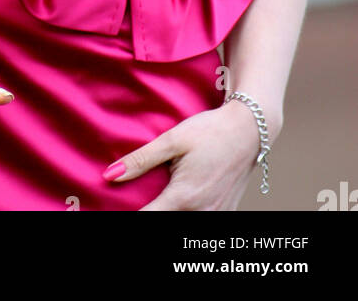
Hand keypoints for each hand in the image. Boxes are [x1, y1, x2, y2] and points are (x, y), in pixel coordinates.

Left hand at [103, 100, 268, 210]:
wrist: (249, 130)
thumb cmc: (210, 132)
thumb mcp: (172, 140)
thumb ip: (140, 160)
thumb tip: (110, 175)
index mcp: (184, 198)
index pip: (148, 219)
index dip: (129, 216)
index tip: (115, 210)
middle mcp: (202, 213)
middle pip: (165, 225)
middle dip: (150, 214)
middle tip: (139, 199)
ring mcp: (216, 216)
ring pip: (185, 228)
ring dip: (168, 214)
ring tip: (158, 200)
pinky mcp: (226, 213)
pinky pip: (201, 223)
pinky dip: (187, 215)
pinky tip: (180, 202)